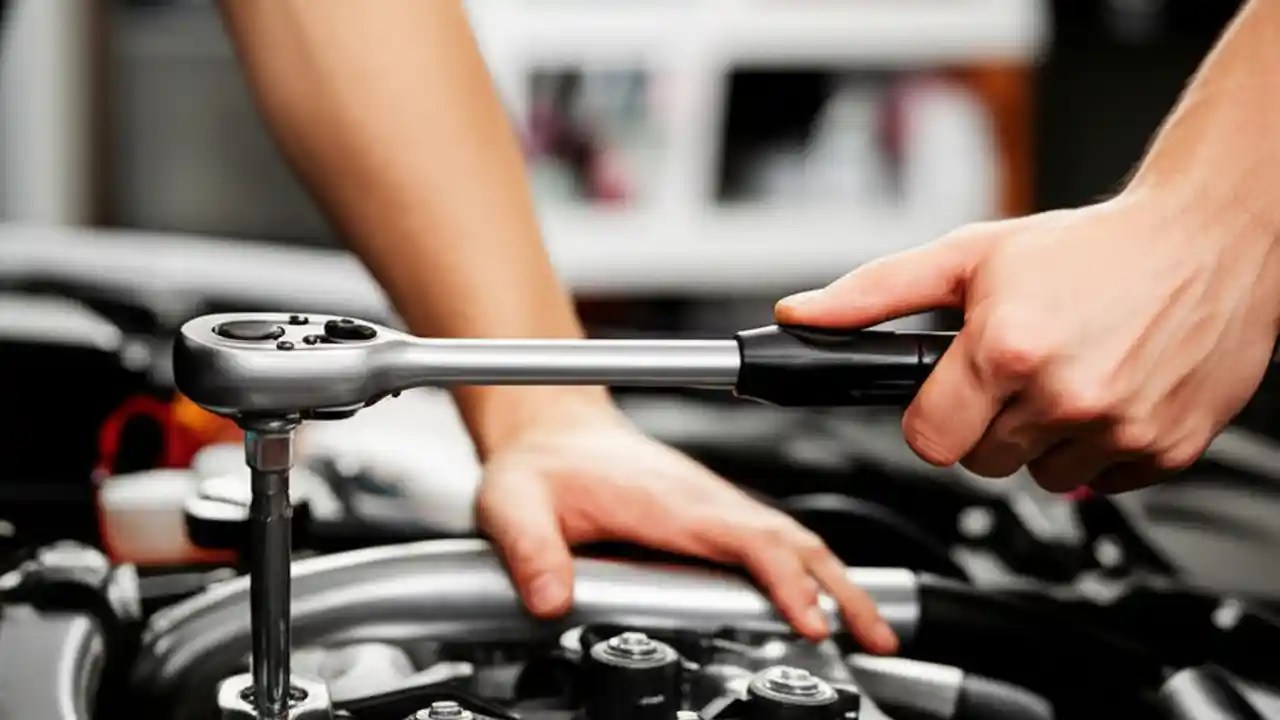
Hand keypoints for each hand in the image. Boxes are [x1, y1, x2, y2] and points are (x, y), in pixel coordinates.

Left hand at [474, 402, 898, 653]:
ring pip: (791, 541)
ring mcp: (711, 508)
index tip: (814, 621)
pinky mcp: (708, 519)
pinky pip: (771, 543)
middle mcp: (703, 500)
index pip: (750, 538)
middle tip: (876, 638)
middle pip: (793, 539)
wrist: (548, 427)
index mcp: (669, 499)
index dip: (786, 579)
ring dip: (835, 581)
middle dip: (842, 586)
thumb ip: (530, 552)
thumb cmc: (540, 463)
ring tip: (870, 630)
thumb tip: (551, 601)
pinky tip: (820, 603)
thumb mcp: (514, 505)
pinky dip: (808, 572)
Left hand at [776, 190, 1279, 494]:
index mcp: (1005, 350)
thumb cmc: (1088, 248)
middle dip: (986, 422)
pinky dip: (1097, 447)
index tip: (950, 390)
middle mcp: (1063, 396)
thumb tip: (801, 315)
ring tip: (1067, 373)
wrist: (1205, 240)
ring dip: (1042, 437)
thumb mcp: (968, 256)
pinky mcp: (1165, 451)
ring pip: (1040, 476)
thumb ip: (874, 294)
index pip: (928, 441)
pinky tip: (1110, 390)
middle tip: (1016, 369)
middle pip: (980, 461)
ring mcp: (1119, 429)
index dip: (932, 416)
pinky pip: (1100, 481)